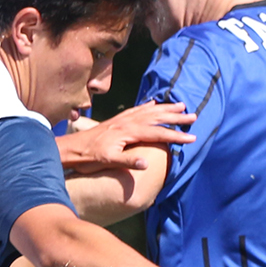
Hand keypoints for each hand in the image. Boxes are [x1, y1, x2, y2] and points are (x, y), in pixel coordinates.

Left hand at [59, 102, 195, 173]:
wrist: (72, 148)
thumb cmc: (89, 157)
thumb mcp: (108, 161)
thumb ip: (127, 162)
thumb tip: (146, 163)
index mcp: (129, 132)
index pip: (158, 133)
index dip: (175, 136)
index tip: (191, 138)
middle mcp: (127, 122)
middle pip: (157, 117)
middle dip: (176, 117)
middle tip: (193, 116)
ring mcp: (123, 119)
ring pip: (149, 110)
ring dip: (166, 108)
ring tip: (181, 105)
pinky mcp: (118, 120)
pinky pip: (138, 109)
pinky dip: (149, 106)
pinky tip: (154, 103)